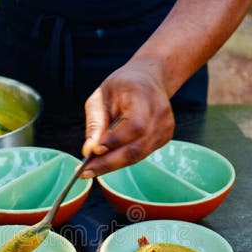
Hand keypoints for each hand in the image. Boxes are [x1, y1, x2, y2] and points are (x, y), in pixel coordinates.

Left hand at [81, 59, 174, 176]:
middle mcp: (160, 113)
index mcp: (143, 96)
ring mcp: (166, 127)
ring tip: (92, 169)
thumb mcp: (102, 97)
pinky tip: (108, 159)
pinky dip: (123, 159)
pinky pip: (141, 154)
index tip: (92, 152)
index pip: (134, 125)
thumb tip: (89, 151)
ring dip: (114, 164)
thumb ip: (96, 123)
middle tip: (86, 172)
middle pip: (137, 147)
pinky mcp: (165, 137)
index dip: (114, 141)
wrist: (148, 79)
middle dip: (109, 162)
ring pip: (138, 155)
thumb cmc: (122, 86)